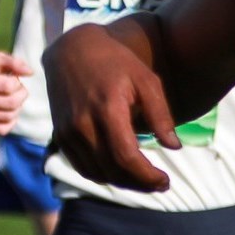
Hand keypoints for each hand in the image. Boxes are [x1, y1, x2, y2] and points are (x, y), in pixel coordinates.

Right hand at [0, 51, 31, 135]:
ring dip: (18, 107)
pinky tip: (6, 109)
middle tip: (18, 88)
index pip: (9, 87)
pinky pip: (2, 129)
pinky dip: (11, 120)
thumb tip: (31, 73)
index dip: (17, 82)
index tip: (13, 78)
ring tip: (11, 97)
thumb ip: (14, 63)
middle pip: (11, 103)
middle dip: (22, 95)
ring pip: (9, 117)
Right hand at [44, 24, 175, 191]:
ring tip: (143, 180)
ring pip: (96, 173)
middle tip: (160, 184)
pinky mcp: (59, 135)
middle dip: (139, 183)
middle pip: (112, 170)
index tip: (165, 181)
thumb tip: (174, 147)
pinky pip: (81, 166)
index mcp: (107, 110)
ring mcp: (67, 132)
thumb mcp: (146, 80)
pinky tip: (121, 172)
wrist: (72, 50)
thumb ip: (160, 114)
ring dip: (122, 183)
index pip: (126, 157)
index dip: (147, 176)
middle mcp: (83, 125)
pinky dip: (102, 175)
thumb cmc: (116, 62)